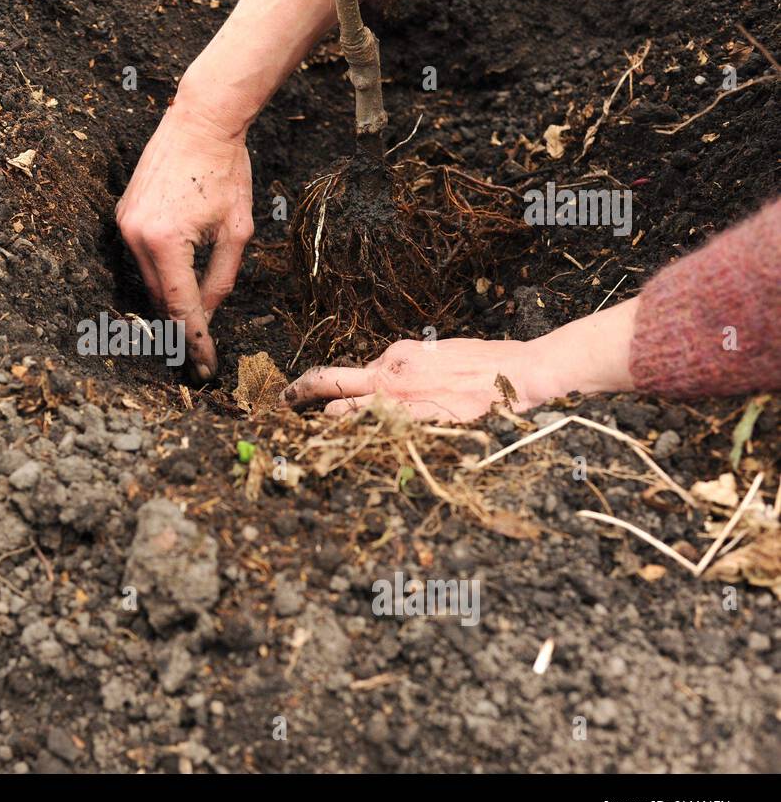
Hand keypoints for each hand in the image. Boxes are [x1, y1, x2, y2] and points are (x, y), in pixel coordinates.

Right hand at [117, 98, 253, 382]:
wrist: (201, 120)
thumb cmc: (226, 170)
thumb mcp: (236, 231)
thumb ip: (221, 278)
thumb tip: (207, 315)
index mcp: (166, 242)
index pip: (180, 306)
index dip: (194, 340)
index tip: (205, 367)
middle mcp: (136, 236)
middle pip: (159, 298)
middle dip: (181, 325)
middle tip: (202, 352)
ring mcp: (124, 225)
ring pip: (147, 280)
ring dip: (169, 298)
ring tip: (193, 321)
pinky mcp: (122, 215)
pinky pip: (140, 257)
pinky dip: (158, 272)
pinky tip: (177, 279)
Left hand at [284, 338, 557, 422]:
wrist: (518, 373)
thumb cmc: (487, 364)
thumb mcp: (440, 354)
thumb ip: (411, 368)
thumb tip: (394, 380)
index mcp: (397, 354)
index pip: (358, 373)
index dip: (345, 387)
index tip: (323, 395)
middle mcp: (389, 373)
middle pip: (331, 380)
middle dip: (302, 390)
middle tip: (282, 400)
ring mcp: (398, 398)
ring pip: (345, 410)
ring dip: (327, 422)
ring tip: (306, 434)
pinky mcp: (412, 420)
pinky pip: (372, 431)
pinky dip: (354, 437)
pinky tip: (340, 446)